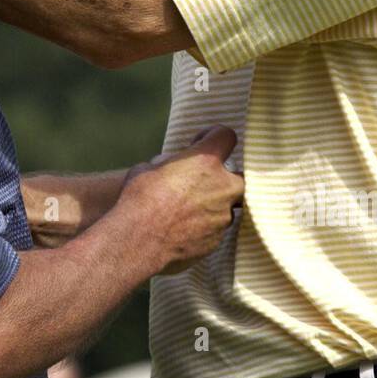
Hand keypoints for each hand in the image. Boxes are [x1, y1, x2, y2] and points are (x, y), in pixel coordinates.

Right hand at [117, 126, 243, 275]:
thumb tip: (169, 166)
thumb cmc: (139, 199)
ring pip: (228, 206)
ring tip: (185, 209)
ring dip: (212, 204)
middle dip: (223, 178)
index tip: (200, 142)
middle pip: (238, 176)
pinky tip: (182, 228)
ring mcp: (223, 216)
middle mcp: (223, 187)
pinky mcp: (217, 239)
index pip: (225, 136)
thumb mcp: (149, 168)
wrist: (138, 241)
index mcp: (206, 162)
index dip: (213, 136)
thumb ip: (170, 164)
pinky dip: (204, 226)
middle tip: (200, 181)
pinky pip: (216, 228)